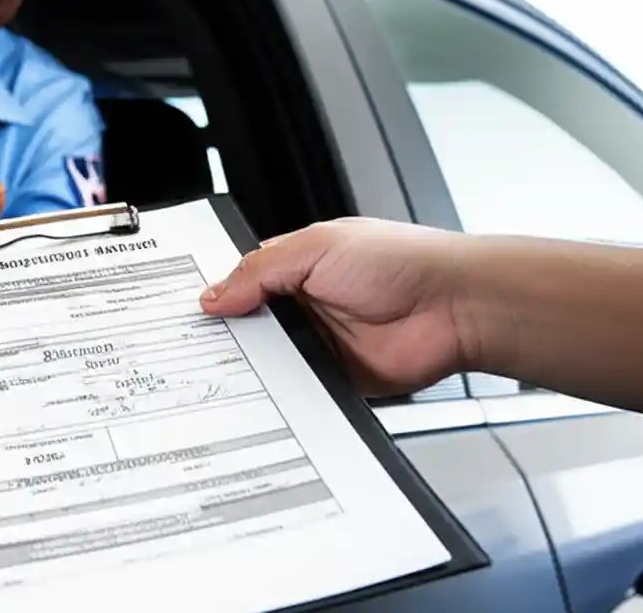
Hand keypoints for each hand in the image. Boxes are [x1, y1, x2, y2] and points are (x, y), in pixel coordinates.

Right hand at [200, 218, 477, 396]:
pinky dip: (283, 395)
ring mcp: (321, 344)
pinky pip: (298, 392)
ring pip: (269, 363)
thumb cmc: (402, 261)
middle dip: (227, 338)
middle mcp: (306, 304)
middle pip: (250, 327)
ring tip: (226, 374)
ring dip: (254, 368)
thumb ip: (261, 270)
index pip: (242, 282)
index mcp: (298, 265)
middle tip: (197, 350)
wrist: (454, 307)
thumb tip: (215, 294)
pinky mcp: (336, 380)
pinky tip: (266, 394)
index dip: (217, 297)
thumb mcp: (318, 247)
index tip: (188, 314)